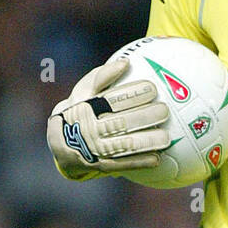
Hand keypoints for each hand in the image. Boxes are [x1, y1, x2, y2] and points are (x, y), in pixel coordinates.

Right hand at [46, 60, 170, 179]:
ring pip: (124, 145)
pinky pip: (123, 164)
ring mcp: (96, 149)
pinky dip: (140, 162)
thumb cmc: (79, 110)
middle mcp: (91, 129)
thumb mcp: (83, 91)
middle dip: (144, 117)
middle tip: (164, 111)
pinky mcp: (102, 165)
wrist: (61, 144)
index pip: (111, 100)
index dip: (132, 94)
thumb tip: (126, 62)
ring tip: (166, 137)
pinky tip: (157, 159)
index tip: (152, 89)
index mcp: (87, 108)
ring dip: (146, 142)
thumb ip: (103, 76)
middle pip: (121, 122)